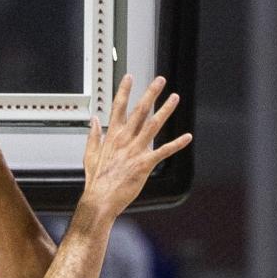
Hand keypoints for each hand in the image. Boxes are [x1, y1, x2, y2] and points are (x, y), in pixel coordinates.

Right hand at [81, 74, 192, 221]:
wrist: (100, 199)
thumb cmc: (96, 181)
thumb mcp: (89, 155)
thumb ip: (93, 136)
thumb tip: (93, 122)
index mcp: (112, 136)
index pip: (118, 108)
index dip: (124, 91)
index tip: (129, 78)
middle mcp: (125, 139)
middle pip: (140, 110)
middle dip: (151, 93)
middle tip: (160, 81)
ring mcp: (136, 150)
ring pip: (154, 125)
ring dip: (166, 110)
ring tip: (174, 98)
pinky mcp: (145, 164)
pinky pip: (163, 151)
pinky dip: (177, 144)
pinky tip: (187, 137)